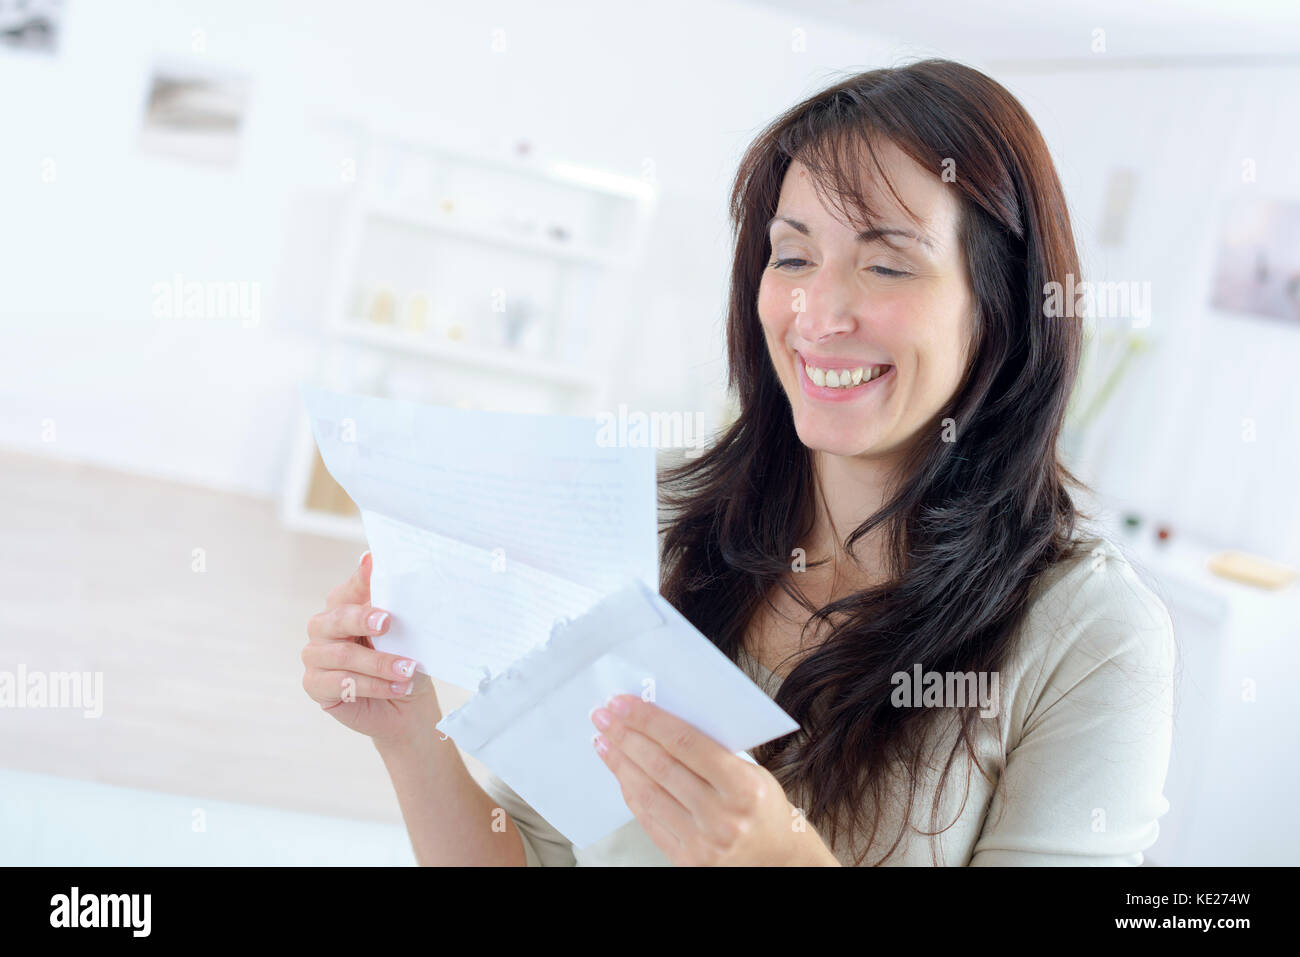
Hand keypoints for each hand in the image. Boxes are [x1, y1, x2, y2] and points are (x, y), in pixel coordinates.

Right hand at [301, 552, 439, 747]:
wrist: (408, 705)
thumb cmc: (404, 661)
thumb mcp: (405, 632)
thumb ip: (391, 603)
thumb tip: (372, 560)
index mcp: (344, 606)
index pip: (349, 587)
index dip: (360, 578)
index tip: (373, 564)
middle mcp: (324, 627)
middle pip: (337, 618)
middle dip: (362, 619)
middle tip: (388, 622)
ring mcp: (315, 656)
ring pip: (343, 655)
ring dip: (380, 663)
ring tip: (408, 670)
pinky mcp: (315, 685)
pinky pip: (342, 683)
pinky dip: (374, 685)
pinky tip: (396, 687)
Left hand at [590, 694, 837, 865]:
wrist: (779, 859)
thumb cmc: (763, 807)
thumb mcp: (752, 772)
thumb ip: (712, 750)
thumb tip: (660, 720)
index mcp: (743, 786)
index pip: (685, 743)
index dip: (649, 720)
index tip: (623, 703)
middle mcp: (722, 817)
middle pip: (660, 767)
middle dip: (626, 736)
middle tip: (603, 716)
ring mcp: (703, 843)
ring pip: (648, 794)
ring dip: (620, 763)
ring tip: (603, 741)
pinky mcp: (687, 860)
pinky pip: (649, 820)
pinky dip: (631, 793)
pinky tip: (621, 773)